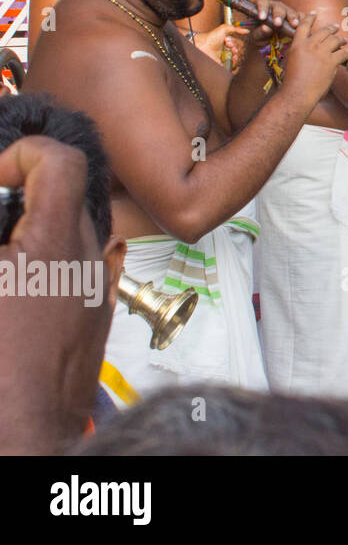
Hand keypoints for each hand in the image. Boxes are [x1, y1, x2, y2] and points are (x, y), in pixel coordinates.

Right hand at [0, 135, 110, 452]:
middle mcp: (87, 259)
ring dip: (31, 229)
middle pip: (65, 194)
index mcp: (56, 243)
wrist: (21, 433)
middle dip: (20, 194)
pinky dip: (44, 263)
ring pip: (70, 232)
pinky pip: (75, 268)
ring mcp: (95, 288)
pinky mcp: (93, 315)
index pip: (63, 161)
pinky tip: (13, 287)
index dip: (22, 156)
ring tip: (1, 254)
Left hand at [194, 22, 248, 64]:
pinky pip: (234, 68)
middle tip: (228, 45)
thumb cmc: (212, 37)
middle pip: (241, 53)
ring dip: (237, 56)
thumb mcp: (224, 28)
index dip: (236, 43)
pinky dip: (235, 64)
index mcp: (231, 44)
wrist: (203, 45)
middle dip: (236, 48)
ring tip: (231, 52)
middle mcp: (230, 52)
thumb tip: (247, 31)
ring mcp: (227, 59)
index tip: (227, 40)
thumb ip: (236, 29)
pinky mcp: (225, 65)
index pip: (240, 45)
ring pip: (239, 60)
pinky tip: (232, 59)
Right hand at [281, 10, 347, 102]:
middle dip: (331, 28)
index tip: (314, 13)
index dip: (309, 17)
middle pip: (323, 31)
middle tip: (335, 27)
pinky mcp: (332, 61)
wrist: (298, 92)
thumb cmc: (292, 80)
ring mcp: (322, 53)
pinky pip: (345, 52)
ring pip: (335, 40)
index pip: (304, 26)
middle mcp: (310, 45)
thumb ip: (299, 52)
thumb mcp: (290, 61)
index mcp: (298, 44)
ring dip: (341, 39)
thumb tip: (307, 51)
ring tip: (344, 40)